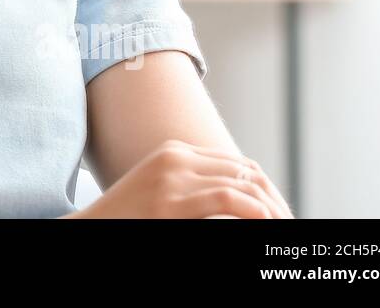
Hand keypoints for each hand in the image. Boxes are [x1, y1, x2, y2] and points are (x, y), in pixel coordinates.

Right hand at [66, 139, 292, 218]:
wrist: (90, 228)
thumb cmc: (127, 220)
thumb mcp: (162, 196)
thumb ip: (193, 190)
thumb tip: (240, 201)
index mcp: (173, 151)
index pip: (237, 163)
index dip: (266, 190)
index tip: (280, 216)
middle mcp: (174, 156)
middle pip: (245, 171)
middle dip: (275, 200)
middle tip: (289, 224)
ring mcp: (171, 175)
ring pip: (243, 184)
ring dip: (272, 209)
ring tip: (284, 229)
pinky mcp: (170, 199)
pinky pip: (228, 199)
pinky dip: (255, 212)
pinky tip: (268, 224)